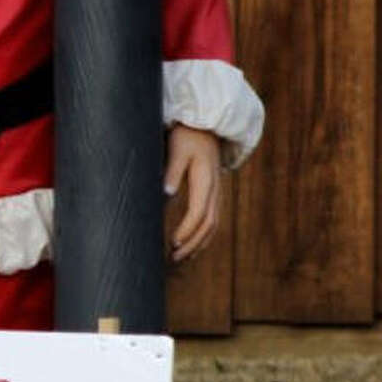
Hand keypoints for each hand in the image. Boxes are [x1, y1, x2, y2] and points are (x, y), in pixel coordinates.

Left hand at [164, 125, 221, 261]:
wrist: (205, 123)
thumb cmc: (187, 135)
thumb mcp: (176, 150)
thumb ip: (171, 172)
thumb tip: (166, 194)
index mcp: (206, 180)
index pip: (199, 213)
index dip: (187, 230)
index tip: (173, 242)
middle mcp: (214, 190)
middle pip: (208, 225)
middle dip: (192, 244)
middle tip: (174, 257)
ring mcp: (216, 192)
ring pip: (213, 225)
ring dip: (198, 244)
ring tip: (181, 258)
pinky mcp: (212, 193)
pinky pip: (212, 219)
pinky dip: (203, 236)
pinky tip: (191, 245)